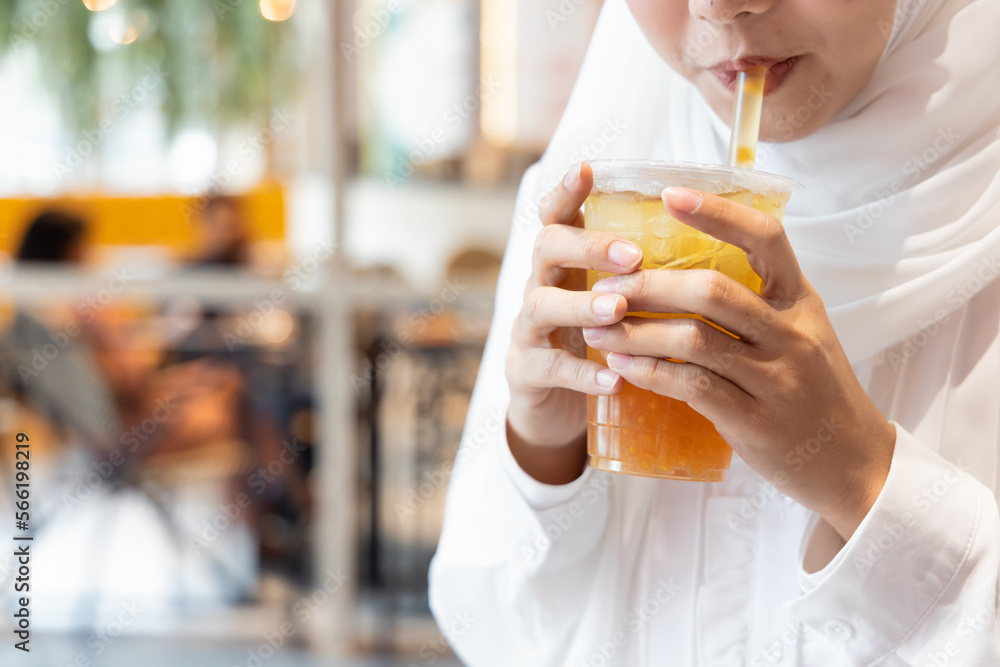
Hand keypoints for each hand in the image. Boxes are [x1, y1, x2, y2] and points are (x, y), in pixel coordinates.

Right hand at [505, 162, 641, 483]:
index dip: (567, 191)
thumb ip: (645, 272)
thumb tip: (723, 239)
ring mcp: (528, 328)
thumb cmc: (599, 340)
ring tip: (618, 310)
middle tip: (632, 255)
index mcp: (566, 261)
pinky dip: (583, 372)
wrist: (555, 405)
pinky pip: (549, 368)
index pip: (558, 214)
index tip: (586, 169)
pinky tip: (614, 378)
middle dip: (587, 246)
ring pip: (541, 305)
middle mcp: (541, 285)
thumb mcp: (616, 300)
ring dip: (582, 305)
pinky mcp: (526, 371)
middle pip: (546, 247)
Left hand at [582, 187, 895, 539]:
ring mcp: (776, 379)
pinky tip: (621, 365)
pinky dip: (650, 372)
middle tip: (605, 286)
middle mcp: (792, 334)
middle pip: (712, 290)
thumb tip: (683, 268)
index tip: (670, 194)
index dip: (718, 212)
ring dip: (636, 331)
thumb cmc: (813, 390)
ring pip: (695, 340)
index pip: (766, 238)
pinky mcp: (755, 421)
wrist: (853, 461)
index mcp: (800, 300)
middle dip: (649, 284)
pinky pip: (693, 387)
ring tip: (597, 327)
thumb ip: (755, 302)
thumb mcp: (800, 333)